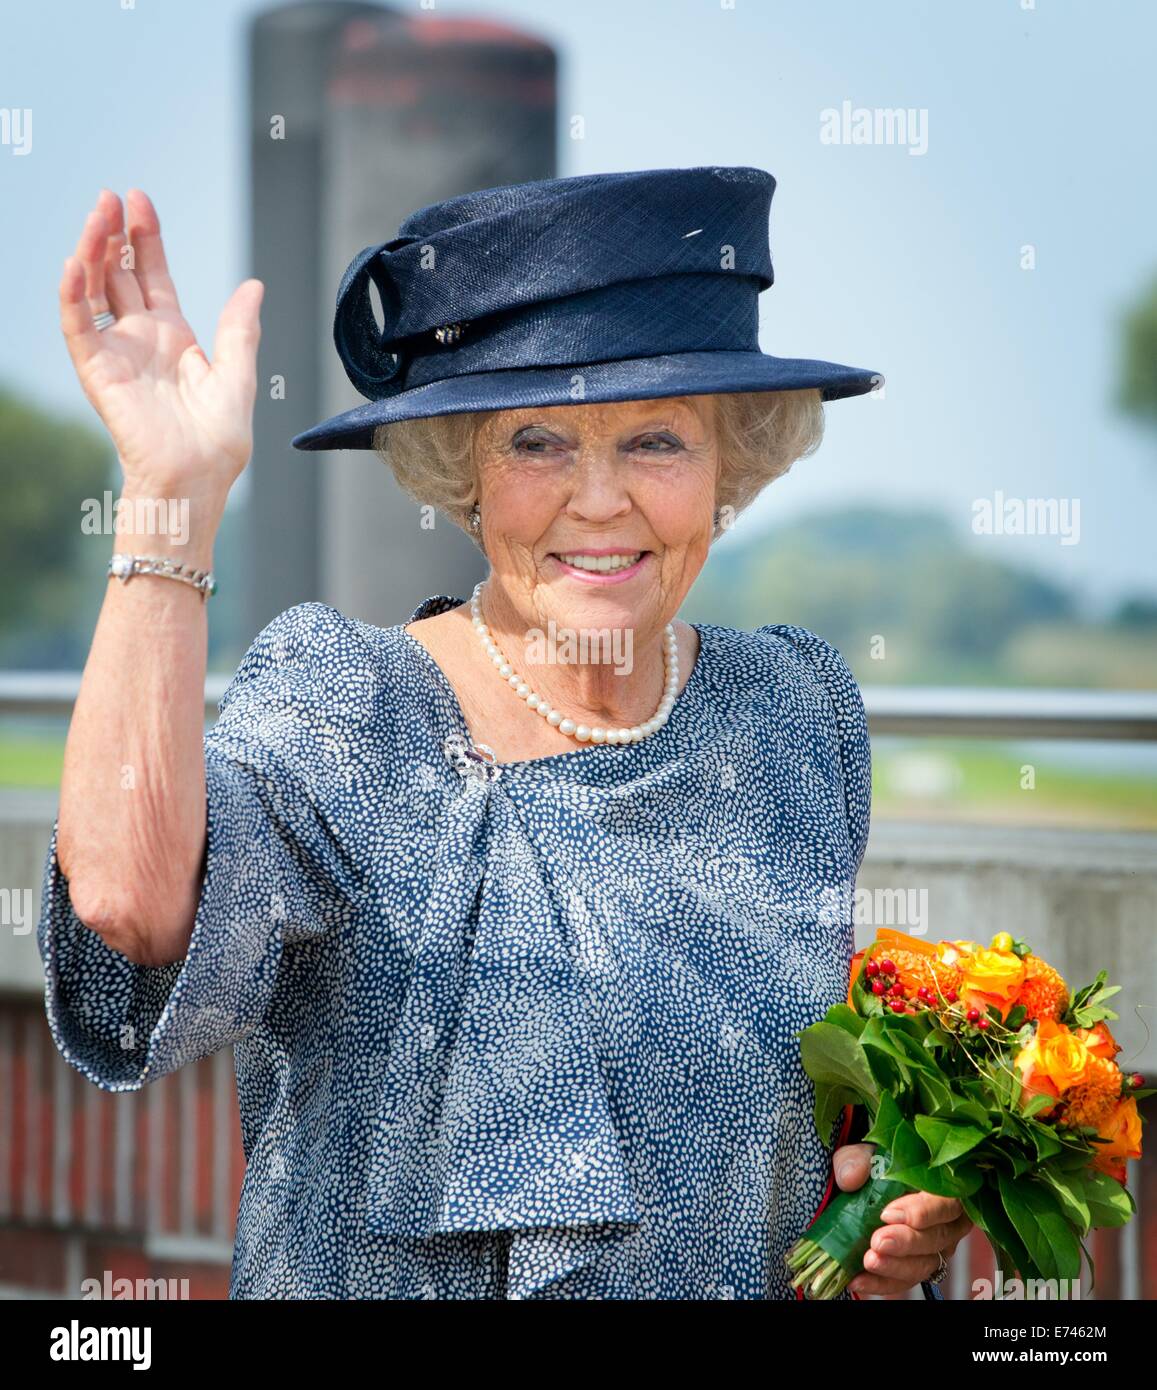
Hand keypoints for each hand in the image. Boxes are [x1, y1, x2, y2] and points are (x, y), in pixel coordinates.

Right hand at [59, 188, 262, 500]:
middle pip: (117, 273)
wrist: (196, 479)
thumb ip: (240, 331)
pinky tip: (75, 263)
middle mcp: (139, 339)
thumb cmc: (219, 441)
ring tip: (97, 214)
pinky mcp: (97, 372)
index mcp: (172, 336)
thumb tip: (254, 286)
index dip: (144, 237)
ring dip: (92, 251)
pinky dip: (72, 295)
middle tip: (111, 195)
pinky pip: (78, 327)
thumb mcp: (238, 377)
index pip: (151, 274)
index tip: (138, 199)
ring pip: (95, 290)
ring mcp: (116, 353)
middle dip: (113, 233)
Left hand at [833, 1142, 973, 1297]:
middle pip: (937, 1238)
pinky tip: (858, 1279)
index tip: (888, 1214)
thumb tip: (850, 1177)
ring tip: (869, 1261)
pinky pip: (905, 1280)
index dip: (923, 1212)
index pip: (946, 1203)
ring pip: (925, 1264)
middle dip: (906, 1243)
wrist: (870, 1181)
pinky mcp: (918, 1265)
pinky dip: (881, 1283)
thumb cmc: (878, 1162)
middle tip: (877, 1242)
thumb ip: (859, 1160)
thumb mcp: (867, 1154)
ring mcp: (936, 1246)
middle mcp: (949, 1221)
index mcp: (945, 1186)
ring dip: (895, 1267)